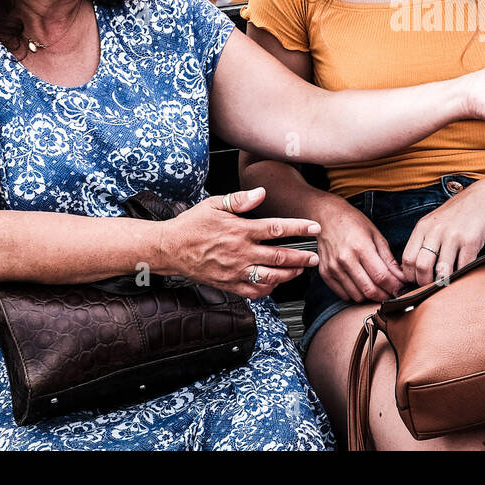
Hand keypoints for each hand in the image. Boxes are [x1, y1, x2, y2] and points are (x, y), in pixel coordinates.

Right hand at [160, 187, 320, 298]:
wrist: (170, 249)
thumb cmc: (192, 225)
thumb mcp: (213, 205)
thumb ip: (239, 200)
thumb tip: (260, 193)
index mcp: (240, 231)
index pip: (277, 229)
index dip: (299, 228)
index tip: (315, 228)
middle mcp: (240, 253)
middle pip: (278, 257)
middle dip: (301, 257)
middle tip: (315, 257)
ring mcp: (235, 271)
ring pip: (270, 277)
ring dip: (289, 274)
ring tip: (300, 270)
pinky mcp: (229, 284)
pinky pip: (254, 291)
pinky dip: (268, 289)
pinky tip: (276, 283)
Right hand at [314, 199, 405, 302]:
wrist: (327, 216)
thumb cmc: (352, 222)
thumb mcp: (376, 235)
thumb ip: (388, 258)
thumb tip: (400, 277)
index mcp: (361, 247)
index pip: (381, 276)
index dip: (394, 286)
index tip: (401, 288)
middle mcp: (345, 259)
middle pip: (369, 290)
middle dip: (385, 295)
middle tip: (392, 293)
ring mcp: (333, 268)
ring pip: (357, 296)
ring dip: (370, 297)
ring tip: (378, 289)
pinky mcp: (325, 273)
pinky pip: (344, 295)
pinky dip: (356, 295)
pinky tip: (362, 286)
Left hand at [401, 177, 484, 284]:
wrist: (481, 198)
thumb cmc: (455, 215)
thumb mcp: (432, 223)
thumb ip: (422, 242)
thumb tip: (414, 270)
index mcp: (422, 228)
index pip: (407, 259)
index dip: (410, 276)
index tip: (417, 282)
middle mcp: (435, 231)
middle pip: (421, 267)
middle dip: (424, 283)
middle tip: (431, 287)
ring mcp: (453, 236)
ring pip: (441, 271)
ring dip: (443, 283)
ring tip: (445, 283)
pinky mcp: (471, 241)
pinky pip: (463, 267)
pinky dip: (461, 276)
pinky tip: (461, 274)